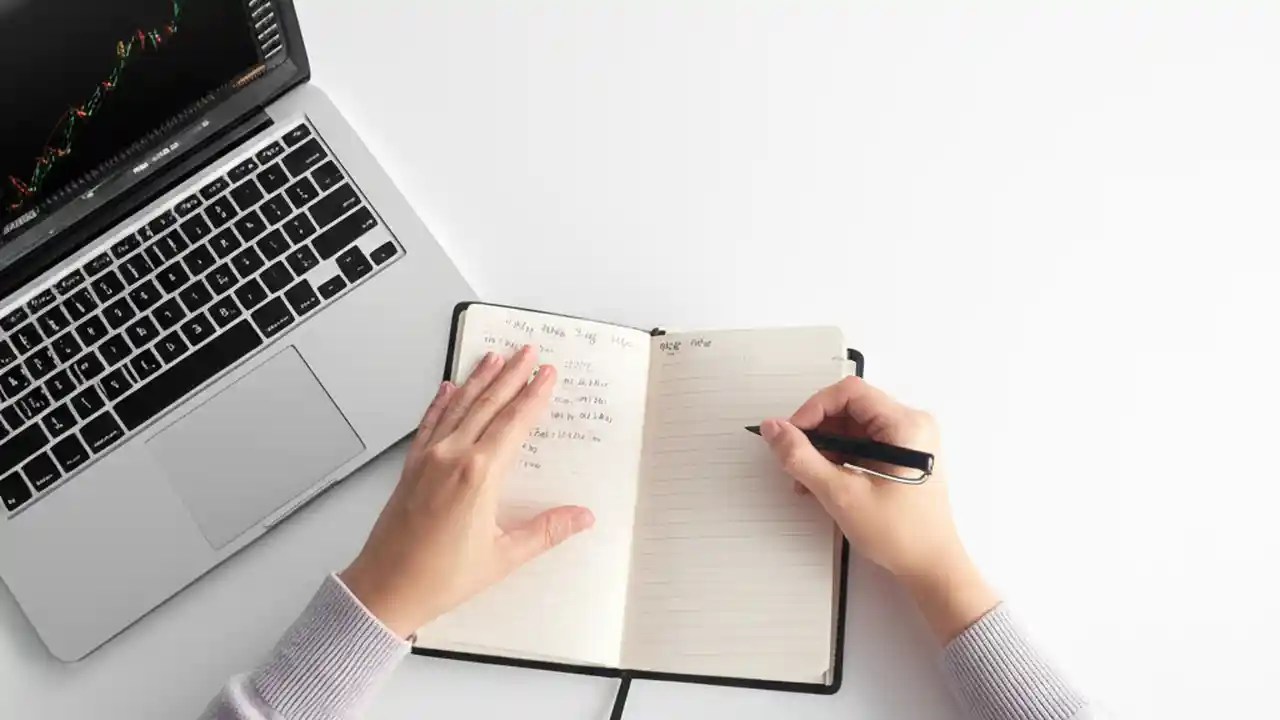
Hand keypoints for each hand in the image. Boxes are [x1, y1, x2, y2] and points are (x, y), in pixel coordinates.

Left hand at [339, 347, 595, 638]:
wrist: (384, 589)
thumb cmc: (440, 578)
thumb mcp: (503, 557)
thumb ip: (545, 531)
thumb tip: (582, 517)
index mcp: (479, 475)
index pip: (515, 423)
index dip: (533, 395)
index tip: (547, 373)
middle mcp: (453, 457)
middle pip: (488, 405)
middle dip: (511, 375)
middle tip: (528, 351)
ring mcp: (428, 459)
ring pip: (458, 407)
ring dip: (478, 380)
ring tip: (494, 357)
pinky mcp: (411, 467)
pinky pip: (429, 424)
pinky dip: (441, 403)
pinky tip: (448, 388)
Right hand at [759, 376, 997, 641]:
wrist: (931, 567)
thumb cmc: (901, 535)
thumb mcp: (842, 494)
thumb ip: (802, 458)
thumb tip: (774, 429)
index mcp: (906, 425)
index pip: (849, 393)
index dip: (814, 408)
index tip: (792, 434)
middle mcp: (911, 425)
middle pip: (849, 409)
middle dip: (817, 434)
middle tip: (796, 461)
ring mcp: (908, 440)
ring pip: (852, 427)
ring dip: (824, 449)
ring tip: (807, 480)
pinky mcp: (902, 456)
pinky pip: (862, 443)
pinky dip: (839, 459)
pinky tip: (823, 483)